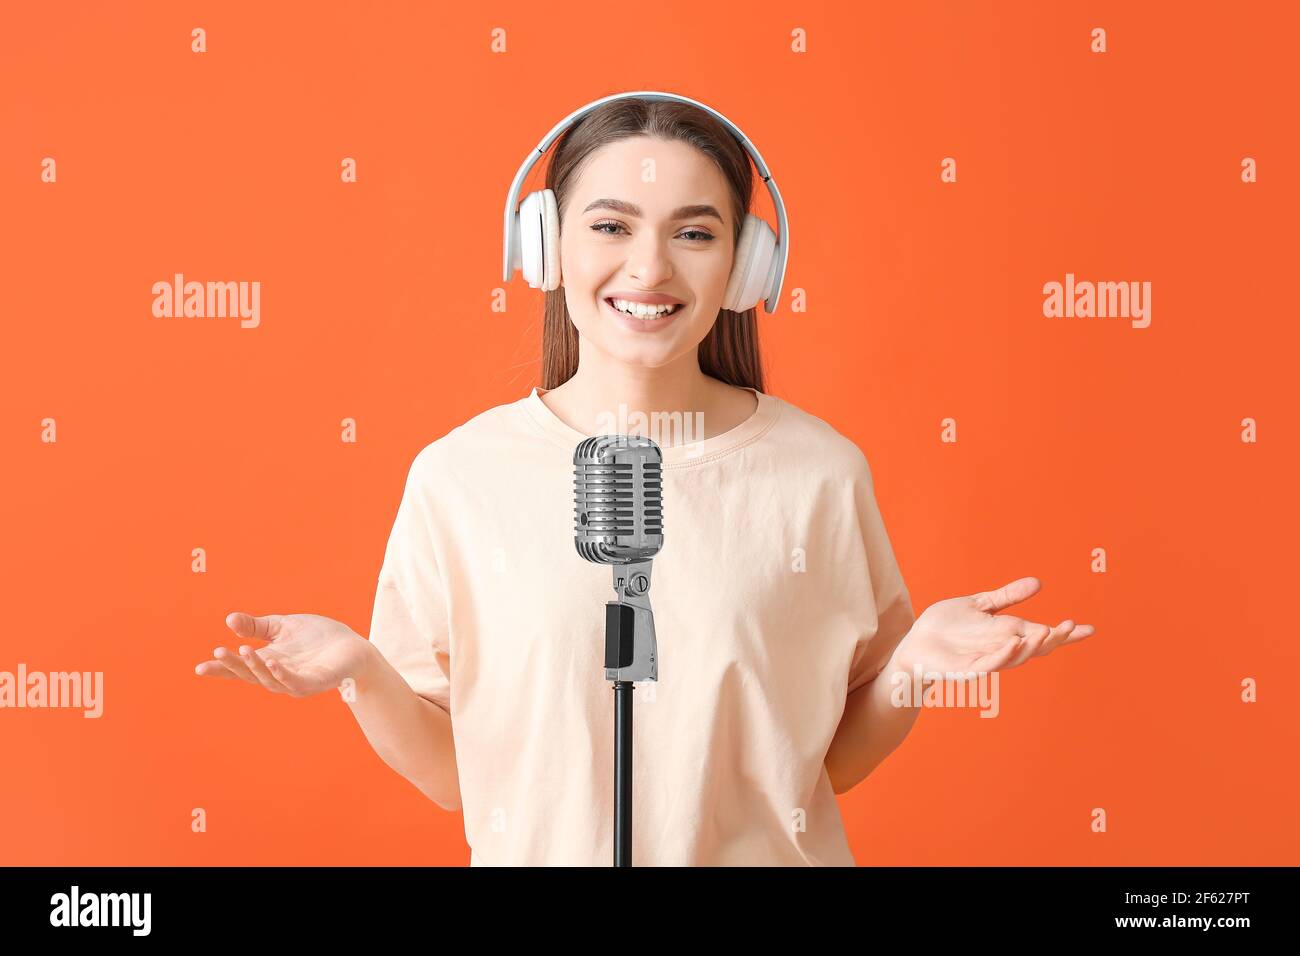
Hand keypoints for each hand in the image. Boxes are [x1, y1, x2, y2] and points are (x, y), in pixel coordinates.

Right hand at [194, 612, 371, 697]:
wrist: (351, 646)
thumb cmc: (316, 637)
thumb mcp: (281, 627)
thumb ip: (256, 626)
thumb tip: (229, 619)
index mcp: (268, 663)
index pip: (240, 669)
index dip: (221, 669)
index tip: (200, 668)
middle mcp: (278, 676)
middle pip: (250, 674)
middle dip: (233, 665)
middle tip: (217, 652)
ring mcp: (296, 682)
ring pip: (269, 680)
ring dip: (255, 666)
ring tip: (243, 650)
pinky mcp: (315, 683)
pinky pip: (295, 683)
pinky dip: (282, 674)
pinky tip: (272, 662)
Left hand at [891, 576, 1094, 676]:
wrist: (916, 644)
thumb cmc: (947, 627)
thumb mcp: (980, 605)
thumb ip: (1007, 597)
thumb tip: (1038, 583)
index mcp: (1007, 634)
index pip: (1041, 633)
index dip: (1064, 633)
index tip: (1089, 628)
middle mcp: (1002, 649)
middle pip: (1035, 647)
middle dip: (1055, 639)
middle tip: (1071, 627)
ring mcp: (987, 660)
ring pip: (1016, 658)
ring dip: (1032, 646)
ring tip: (1047, 632)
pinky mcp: (968, 670)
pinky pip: (990, 664)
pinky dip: (1003, 655)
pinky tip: (1013, 643)